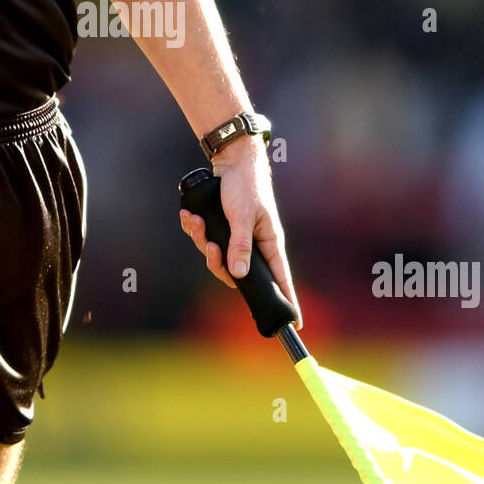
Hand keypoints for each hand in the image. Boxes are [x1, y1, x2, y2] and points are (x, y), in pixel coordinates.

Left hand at [179, 135, 301, 328]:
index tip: (295, 324)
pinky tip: (188, 216)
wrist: (231, 160)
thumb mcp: (243, 216)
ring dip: (201, 240)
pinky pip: (204, 240)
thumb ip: (240, 245)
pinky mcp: (219, 228)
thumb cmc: (245, 185)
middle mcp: (253, 245)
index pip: (280, 278)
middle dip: (216, 261)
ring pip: (216, 256)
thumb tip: (238, 275)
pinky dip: (194, 229)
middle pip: (235, 272)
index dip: (287, 299)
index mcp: (269, 243)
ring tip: (194, 221)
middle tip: (210, 246)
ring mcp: (235, 238)